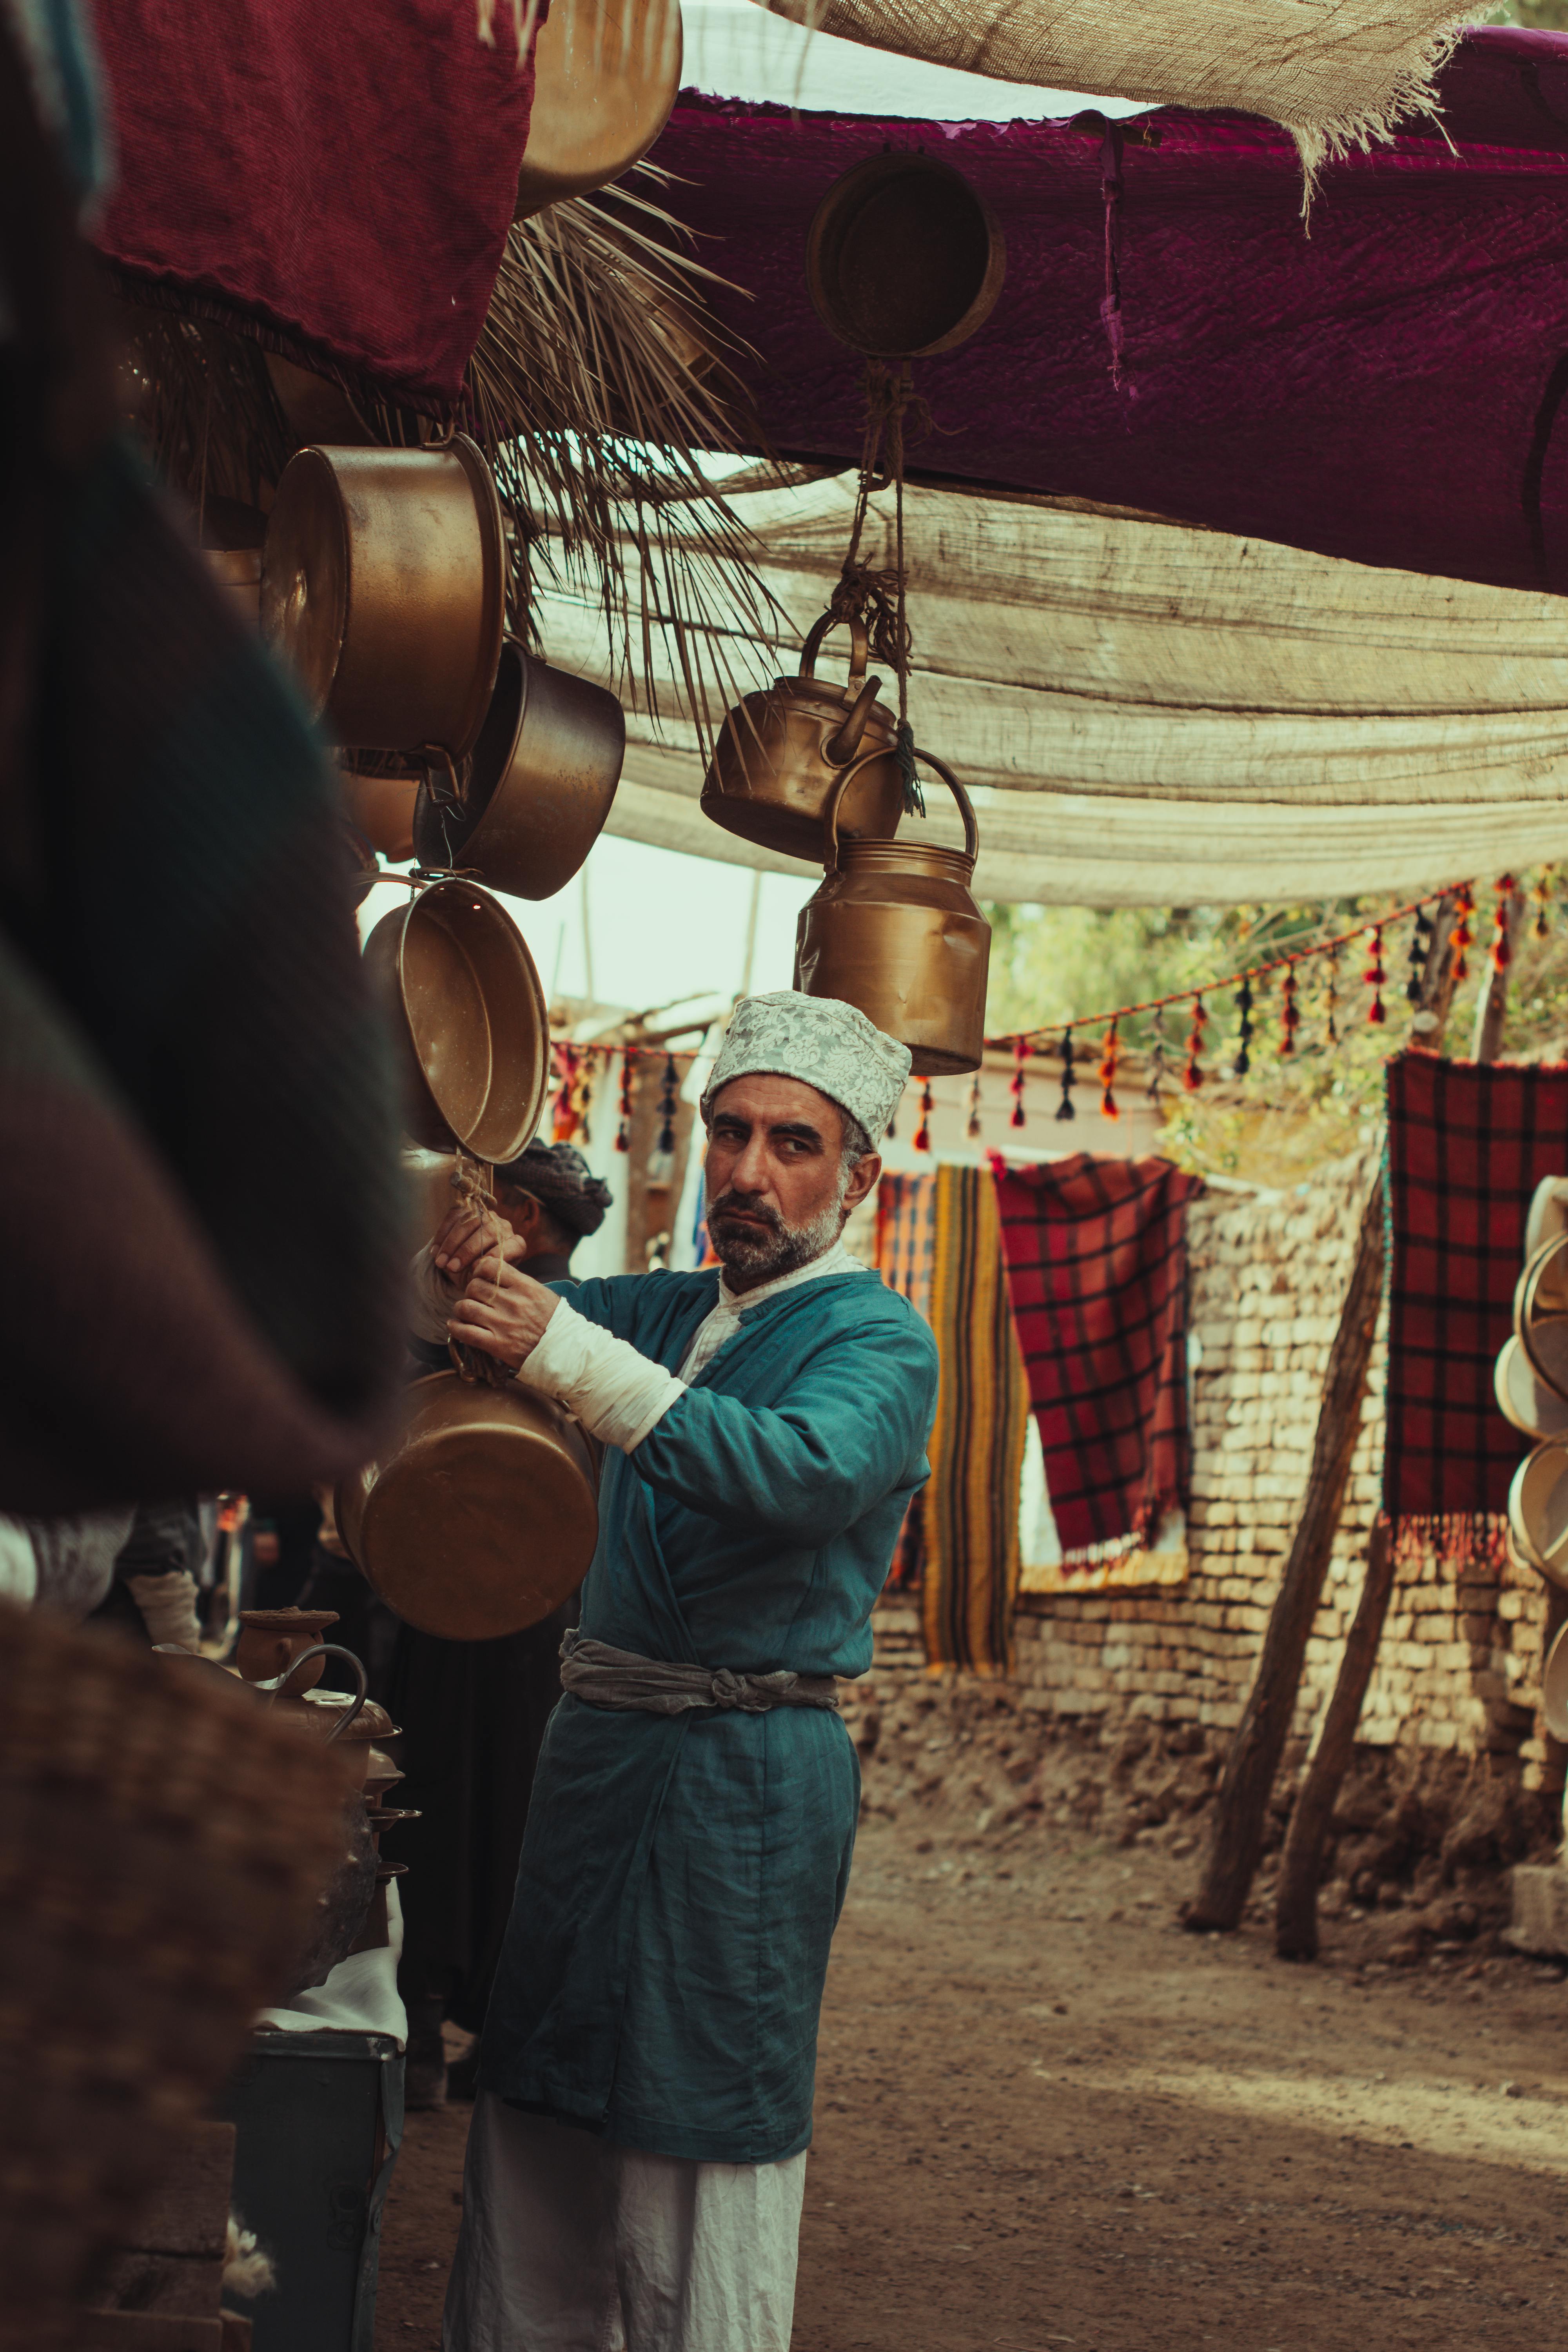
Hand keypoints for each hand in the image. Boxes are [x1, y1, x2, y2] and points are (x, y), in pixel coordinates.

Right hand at [431, 1202, 526, 1281]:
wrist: (466, 1264)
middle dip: (466, 1251)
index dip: (497, 1255)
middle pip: (487, 1232)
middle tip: (452, 1267)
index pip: (514, 1245)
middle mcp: (503, 1227)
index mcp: (515, 1245)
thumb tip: (477, 1269)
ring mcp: (485, 1216)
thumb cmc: (479, 1275)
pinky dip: (442, 1235)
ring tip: (440, 1262)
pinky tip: (435, 1251)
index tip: (478, 1268)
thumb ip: (485, 1274)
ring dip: (451, 1244)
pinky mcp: (467, 1210)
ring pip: (468, 1222)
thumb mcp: (485, 1279)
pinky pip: (453, 1217)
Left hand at [447, 1252, 559, 1370]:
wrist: (565, 1351)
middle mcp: (512, 1302)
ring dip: (461, 1309)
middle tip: (474, 1299)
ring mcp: (503, 1324)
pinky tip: (456, 1326)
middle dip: (470, 1292)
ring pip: (465, 1307)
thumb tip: (493, 1275)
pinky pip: (465, 1332)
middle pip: (474, 1287)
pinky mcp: (497, 1344)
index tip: (480, 1279)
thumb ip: (518, 1283)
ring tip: (465, 1313)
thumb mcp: (540, 1294)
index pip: (489, 1266)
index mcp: (525, 1286)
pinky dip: (456, 1328)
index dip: (479, 1271)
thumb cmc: (553, 1321)